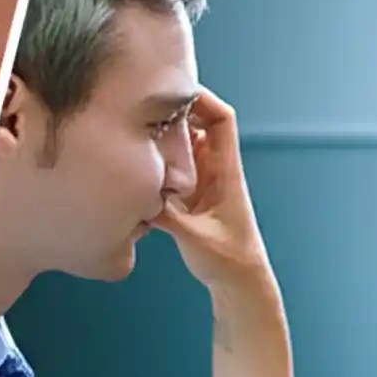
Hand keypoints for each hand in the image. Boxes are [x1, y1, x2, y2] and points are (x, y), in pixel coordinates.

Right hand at [153, 88, 272, 289]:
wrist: (240, 284)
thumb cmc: (230, 261)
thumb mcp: (195, 237)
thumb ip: (167, 215)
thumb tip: (138, 195)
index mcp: (226, 172)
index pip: (222, 120)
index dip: (203, 100)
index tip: (176, 91)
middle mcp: (215, 170)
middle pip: (197, 126)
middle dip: (173, 114)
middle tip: (143, 111)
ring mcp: (202, 182)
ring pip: (182, 146)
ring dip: (162, 140)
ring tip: (135, 136)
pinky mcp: (189, 197)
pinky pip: (172, 168)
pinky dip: (156, 164)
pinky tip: (137, 169)